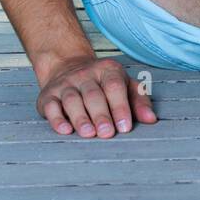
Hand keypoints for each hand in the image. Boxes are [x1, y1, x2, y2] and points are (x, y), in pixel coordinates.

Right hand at [36, 53, 156, 137]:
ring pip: (72, 100)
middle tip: (107, 133)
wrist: (66, 66)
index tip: (125, 127)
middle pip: (94, 95)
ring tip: (89, 134)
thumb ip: (139, 101)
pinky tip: (65, 130)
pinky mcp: (48, 96)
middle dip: (101, 115)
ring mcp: (65, 84)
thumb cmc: (103, 83)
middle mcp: (85, 75)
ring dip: (81, 118)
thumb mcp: (124, 85)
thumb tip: (152, 119)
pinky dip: (57, 119)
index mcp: (108, 70)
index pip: (115, 87)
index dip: (120, 107)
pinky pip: (51, 106)